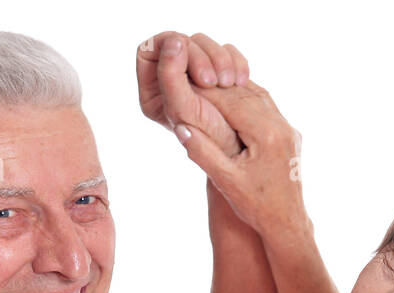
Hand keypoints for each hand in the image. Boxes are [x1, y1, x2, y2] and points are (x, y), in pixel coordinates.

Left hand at [137, 32, 248, 157]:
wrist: (244, 151)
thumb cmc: (211, 138)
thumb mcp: (183, 108)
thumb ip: (169, 74)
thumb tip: (173, 40)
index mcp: (153, 92)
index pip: (149, 50)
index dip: (169, 47)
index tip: (190, 62)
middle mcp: (172, 81)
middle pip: (179, 42)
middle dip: (200, 56)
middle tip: (214, 82)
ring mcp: (196, 76)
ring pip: (203, 43)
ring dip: (221, 59)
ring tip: (231, 83)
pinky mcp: (220, 74)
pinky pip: (225, 52)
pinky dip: (235, 62)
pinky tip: (240, 81)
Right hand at [174, 82, 306, 238]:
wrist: (287, 225)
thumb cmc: (255, 208)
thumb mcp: (225, 181)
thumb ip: (202, 152)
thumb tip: (180, 126)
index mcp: (266, 136)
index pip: (230, 102)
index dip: (204, 91)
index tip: (183, 82)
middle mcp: (282, 126)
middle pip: (244, 94)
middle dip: (216, 85)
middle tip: (191, 77)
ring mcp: (288, 129)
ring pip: (257, 96)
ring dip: (231, 89)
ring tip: (206, 84)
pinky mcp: (289, 134)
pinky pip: (266, 107)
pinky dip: (245, 100)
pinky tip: (229, 100)